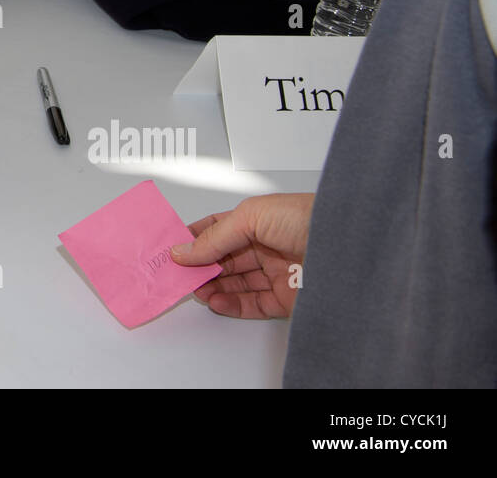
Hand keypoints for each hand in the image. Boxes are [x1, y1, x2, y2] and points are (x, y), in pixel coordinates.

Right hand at [170, 193, 313, 319]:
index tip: (171, 247)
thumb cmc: (307, 218)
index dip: (194, 238)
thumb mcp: (251, 217)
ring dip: (211, 285)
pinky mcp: (286, 298)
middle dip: (199, 265)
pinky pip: (252, 304)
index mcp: (257, 220)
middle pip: (224, 258)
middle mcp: (266, 245)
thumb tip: (183, 250)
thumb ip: (215, 237)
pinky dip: (230, 304)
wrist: (350, 248)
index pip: (218, 229)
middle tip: (177, 272)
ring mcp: (276, 272)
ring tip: (193, 288)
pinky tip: (214, 300)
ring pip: (235, 282)